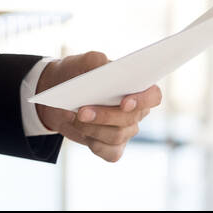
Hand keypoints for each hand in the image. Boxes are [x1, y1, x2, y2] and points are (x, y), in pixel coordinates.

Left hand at [34, 51, 161, 162]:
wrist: (58, 95)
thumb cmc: (75, 75)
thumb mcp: (79, 63)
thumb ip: (93, 59)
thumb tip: (102, 62)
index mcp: (135, 87)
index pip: (153, 95)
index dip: (143, 100)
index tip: (125, 102)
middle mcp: (135, 111)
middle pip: (131, 118)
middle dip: (105, 116)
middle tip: (82, 111)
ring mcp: (125, 130)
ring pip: (118, 135)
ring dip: (94, 128)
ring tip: (75, 117)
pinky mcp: (112, 146)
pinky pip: (110, 152)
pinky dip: (94, 144)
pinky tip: (82, 132)